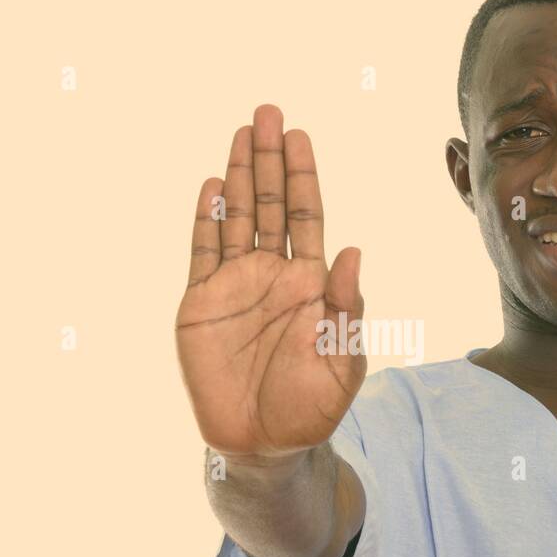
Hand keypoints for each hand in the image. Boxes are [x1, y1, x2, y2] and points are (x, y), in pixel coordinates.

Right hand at [175, 104, 366, 458]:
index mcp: (309, 284)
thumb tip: (355, 251)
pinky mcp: (201, 304)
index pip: (306, 217)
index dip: (302, 177)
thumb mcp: (341, 363)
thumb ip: (347, 309)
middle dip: (269, 159)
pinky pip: (202, 252)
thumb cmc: (310, 409)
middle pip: (269, 204)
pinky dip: (205, 219)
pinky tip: (210, 186)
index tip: (300, 137)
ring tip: (241, 131)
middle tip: (268, 112)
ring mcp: (234, 286)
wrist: (262, 445)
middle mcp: (272, 275)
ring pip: (235, 218)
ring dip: (237, 176)